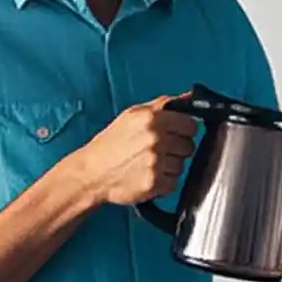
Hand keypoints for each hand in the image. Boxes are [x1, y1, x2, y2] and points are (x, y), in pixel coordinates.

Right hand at [69, 95, 197, 205]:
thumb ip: (163, 105)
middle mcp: (155, 139)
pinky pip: (173, 183)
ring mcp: (155, 162)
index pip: (191, 125)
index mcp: (152, 118)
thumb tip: (189, 98)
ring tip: (149, 164)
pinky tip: (147, 175)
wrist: (90, 173)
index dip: (184, 130)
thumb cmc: (110, 143)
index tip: (175, 134)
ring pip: (182, 165)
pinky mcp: (154, 183)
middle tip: (157, 150)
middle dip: (176, 149)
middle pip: (188, 146)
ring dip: (169, 167)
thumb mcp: (133, 114)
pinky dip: (163, 183)